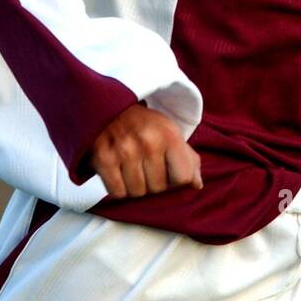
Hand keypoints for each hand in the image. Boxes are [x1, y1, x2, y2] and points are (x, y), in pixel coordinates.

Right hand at [84, 103, 203, 198]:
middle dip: (153, 182)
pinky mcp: (104, 159)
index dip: (175, 179)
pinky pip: (117, 192)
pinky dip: (118, 188)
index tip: (167, 170)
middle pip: (158, 188)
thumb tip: (197, 185)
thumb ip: (188, 159)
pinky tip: (118, 173)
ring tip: (131, 169)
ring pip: (137, 193)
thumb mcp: (170, 133)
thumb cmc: (145, 125)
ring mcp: (125, 151)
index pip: (183, 178)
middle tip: (145, 167)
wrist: (110, 108)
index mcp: (170, 135)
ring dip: (135, 186)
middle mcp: (149, 143)